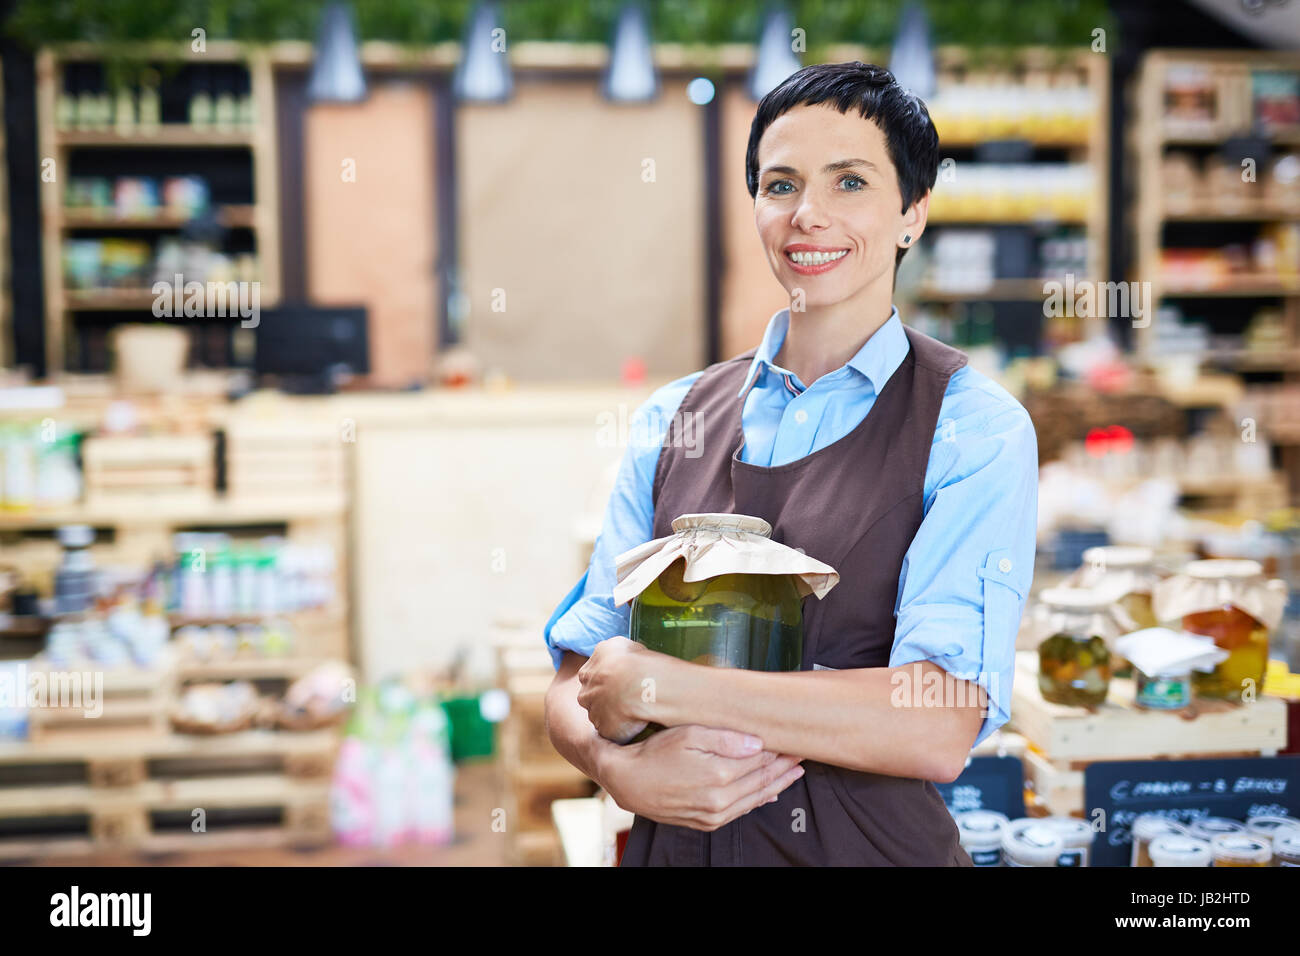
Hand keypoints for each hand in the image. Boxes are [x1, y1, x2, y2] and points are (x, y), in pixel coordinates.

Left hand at [577, 636, 664, 742]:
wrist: (637, 682)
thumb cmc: (631, 660)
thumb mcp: (615, 645)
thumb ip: (610, 656)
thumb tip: (616, 658)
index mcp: (587, 673)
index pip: (592, 679)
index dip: (607, 681)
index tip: (621, 682)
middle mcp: (585, 694)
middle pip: (593, 699)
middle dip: (607, 700)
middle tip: (628, 697)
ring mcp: (594, 714)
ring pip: (603, 717)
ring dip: (616, 715)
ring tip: (637, 709)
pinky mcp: (605, 730)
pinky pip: (614, 731)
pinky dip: (624, 728)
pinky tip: (638, 720)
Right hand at [598, 724, 805, 831]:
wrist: (627, 782)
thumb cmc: (655, 752)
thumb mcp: (687, 734)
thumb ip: (724, 737)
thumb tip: (757, 743)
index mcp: (719, 774)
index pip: (760, 759)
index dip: (780, 748)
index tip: (795, 738)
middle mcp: (720, 799)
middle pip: (762, 779)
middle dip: (785, 765)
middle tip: (803, 752)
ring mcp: (714, 814)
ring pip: (756, 797)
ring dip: (778, 784)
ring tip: (796, 771)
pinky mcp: (707, 821)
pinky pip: (742, 812)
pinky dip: (760, 800)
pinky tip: (771, 793)